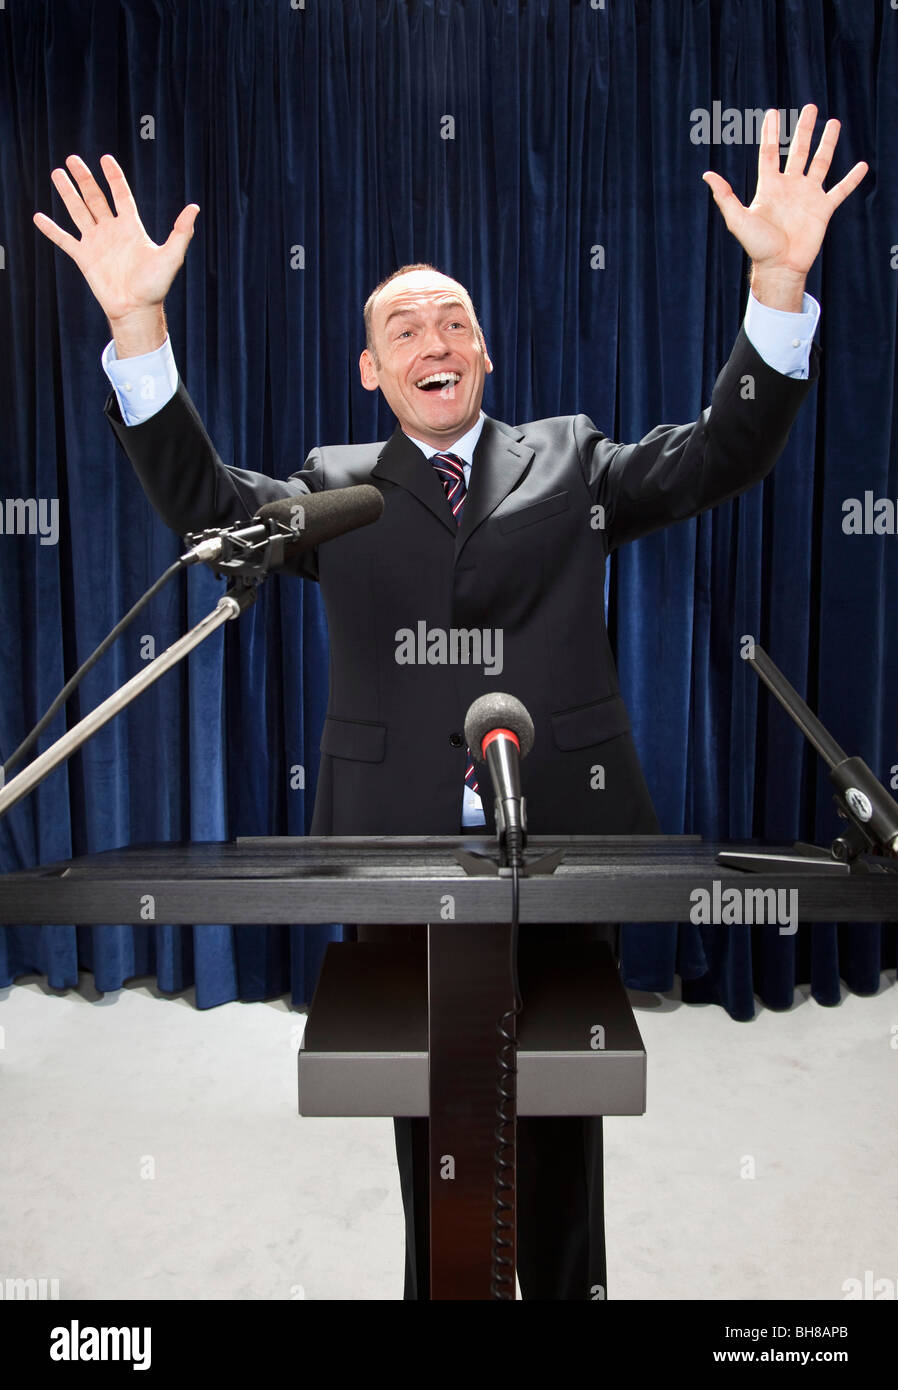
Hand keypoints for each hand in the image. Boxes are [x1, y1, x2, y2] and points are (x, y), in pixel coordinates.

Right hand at [34, 154, 198, 346]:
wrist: (136, 310)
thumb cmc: (156, 286)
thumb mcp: (172, 256)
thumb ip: (181, 232)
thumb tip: (195, 207)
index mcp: (131, 227)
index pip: (121, 195)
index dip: (113, 177)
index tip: (105, 159)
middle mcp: (112, 231)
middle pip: (95, 198)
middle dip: (84, 178)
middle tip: (72, 159)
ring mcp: (96, 243)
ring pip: (78, 212)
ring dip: (67, 193)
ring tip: (57, 173)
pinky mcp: (84, 258)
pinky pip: (64, 240)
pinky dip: (52, 229)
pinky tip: (39, 217)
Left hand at [702, 105, 867, 309]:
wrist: (779, 267)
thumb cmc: (757, 246)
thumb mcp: (737, 219)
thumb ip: (725, 196)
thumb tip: (707, 175)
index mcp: (769, 187)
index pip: (770, 152)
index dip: (770, 132)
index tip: (772, 112)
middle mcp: (790, 187)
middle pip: (799, 150)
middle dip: (804, 129)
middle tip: (810, 107)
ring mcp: (808, 196)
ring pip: (821, 162)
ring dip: (828, 143)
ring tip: (833, 123)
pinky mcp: (823, 209)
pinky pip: (840, 190)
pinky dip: (851, 179)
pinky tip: (862, 166)